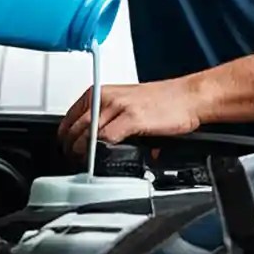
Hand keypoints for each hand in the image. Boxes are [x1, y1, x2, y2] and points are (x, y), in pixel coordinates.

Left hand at [57, 80, 204, 158]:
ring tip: (83, 162)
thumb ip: (111, 119)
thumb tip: (99, 141)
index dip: (64, 135)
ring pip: (86, 133)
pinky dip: (99, 151)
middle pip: (75, 126)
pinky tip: (100, 158)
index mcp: (103, 91)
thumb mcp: (128, 104)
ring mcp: (118, 107)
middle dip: (69, 147)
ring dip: (81, 152)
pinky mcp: (131, 119)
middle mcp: (107, 96)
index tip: (66, 147)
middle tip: (72, 159)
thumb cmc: (165, 100)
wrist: (189, 96)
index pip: (71, 115)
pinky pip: (105, 138)